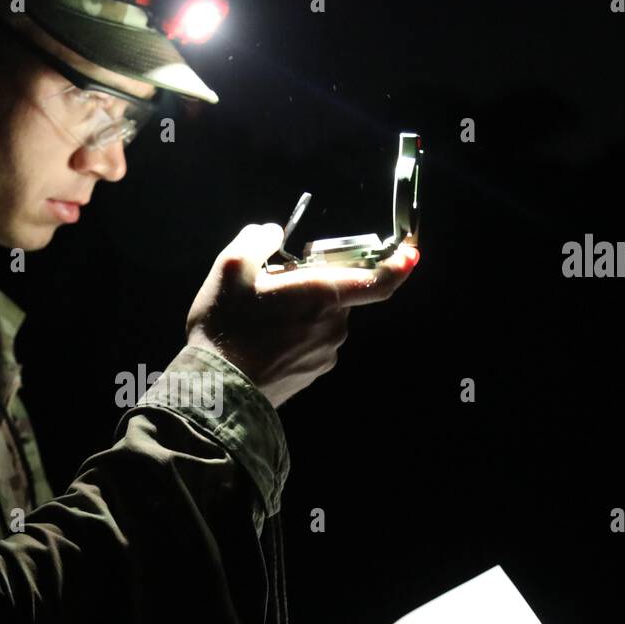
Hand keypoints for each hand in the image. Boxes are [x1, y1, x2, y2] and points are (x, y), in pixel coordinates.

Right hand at [185, 224, 419, 408]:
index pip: (379, 281)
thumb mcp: (231, 267)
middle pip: (339, 294)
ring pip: (323, 320)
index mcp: (323, 295)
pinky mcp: (312, 375)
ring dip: (302, 312)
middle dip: (314, 285)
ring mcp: (325, 354)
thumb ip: (258, 239)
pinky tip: (261, 341)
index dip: (398, 266)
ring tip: (260, 319)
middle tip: (274, 286)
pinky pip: (312, 344)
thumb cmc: (225, 328)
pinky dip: (295, 336)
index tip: (408, 254)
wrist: (215, 391)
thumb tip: (273, 232)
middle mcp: (334, 326)